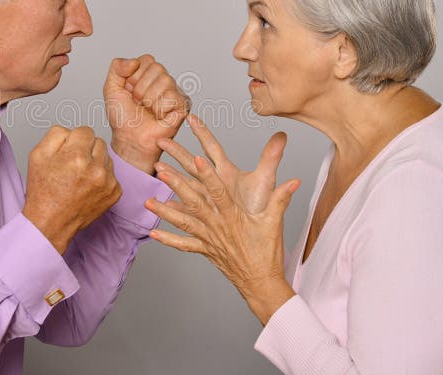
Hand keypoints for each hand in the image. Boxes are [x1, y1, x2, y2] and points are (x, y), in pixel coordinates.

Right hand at [23, 126, 121, 254]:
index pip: (85, 130)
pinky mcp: (115, 192)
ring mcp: (108, 182)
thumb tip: (71, 130)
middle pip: (98, 141)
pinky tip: (88, 186)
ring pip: (106, 157)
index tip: (69, 150)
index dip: (74, 139)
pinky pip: (112, 173)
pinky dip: (102, 177)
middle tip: (73, 164)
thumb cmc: (43, 191)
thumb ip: (56, 134)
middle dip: (87, 149)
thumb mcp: (37, 155)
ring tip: (80, 176)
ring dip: (96, 162)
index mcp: (76, 156)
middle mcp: (95, 168)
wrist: (51, 223)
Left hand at [104, 54, 189, 173]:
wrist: (130, 139)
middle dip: (141, 88)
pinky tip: (158, 116)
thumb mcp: (111, 88)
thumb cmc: (123, 117)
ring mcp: (175, 91)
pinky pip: (171, 97)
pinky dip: (159, 109)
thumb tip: (134, 61)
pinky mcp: (183, 105)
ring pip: (165, 81)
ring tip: (148, 109)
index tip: (129, 91)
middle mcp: (163, 79)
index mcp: (148, 72)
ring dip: (149, 100)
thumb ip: (117, 67)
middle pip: (157, 68)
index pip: (146, 59)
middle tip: (138, 102)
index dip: (133, 77)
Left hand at [145, 115, 299, 324]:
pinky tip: (153, 232)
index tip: (198, 160)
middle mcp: (217, 226)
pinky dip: (168, 239)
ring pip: (183, 222)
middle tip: (161, 170)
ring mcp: (209, 238)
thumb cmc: (268, 252)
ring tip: (147, 201)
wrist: (261, 283)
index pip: (219, 192)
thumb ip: (281, 198)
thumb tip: (295, 180)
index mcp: (233, 216)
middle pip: (193, 202)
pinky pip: (184, 244)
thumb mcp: (275, 223)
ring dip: (164, 210)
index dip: (209, 176)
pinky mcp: (205, 250)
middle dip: (176, 185)